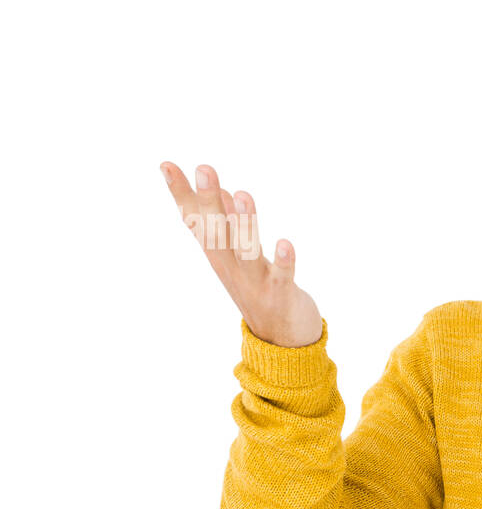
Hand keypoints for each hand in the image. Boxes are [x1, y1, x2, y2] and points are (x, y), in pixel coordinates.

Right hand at [161, 161, 322, 347]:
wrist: (282, 344)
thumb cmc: (261, 293)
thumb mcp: (241, 259)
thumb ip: (231, 227)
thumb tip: (224, 192)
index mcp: (220, 257)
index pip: (196, 222)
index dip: (182, 196)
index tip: (167, 164)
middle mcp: (232, 268)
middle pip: (217, 233)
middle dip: (209, 201)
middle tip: (205, 168)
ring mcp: (255, 282)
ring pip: (246, 251)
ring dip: (244, 224)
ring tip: (242, 193)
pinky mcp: (280, 295)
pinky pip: (282, 277)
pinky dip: (283, 261)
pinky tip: (287, 243)